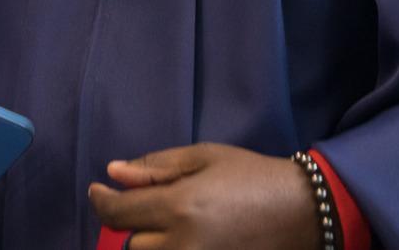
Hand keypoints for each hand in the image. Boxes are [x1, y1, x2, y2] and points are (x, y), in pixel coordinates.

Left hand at [88, 143, 319, 249]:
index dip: (101, 201)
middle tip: (148, 207)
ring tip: (172, 225)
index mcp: (180, 207)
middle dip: (133, 224)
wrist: (300, 211)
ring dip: (151, 243)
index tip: (97, 191)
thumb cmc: (251, 176)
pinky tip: (183, 237)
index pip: (119, 213)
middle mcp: (183, 244)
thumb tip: (114, 173)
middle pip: (131, 244)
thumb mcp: (205, 157)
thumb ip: (156, 168)